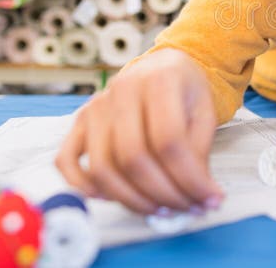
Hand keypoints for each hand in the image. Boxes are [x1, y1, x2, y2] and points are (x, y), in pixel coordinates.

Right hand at [55, 48, 224, 214]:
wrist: (161, 66)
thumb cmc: (185, 90)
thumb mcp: (205, 112)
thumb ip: (200, 151)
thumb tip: (200, 195)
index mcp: (160, 81)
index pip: (169, 140)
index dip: (189, 178)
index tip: (208, 199)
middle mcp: (122, 91)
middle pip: (134, 157)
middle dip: (163, 194)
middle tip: (186, 209)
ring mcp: (95, 106)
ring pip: (103, 167)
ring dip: (132, 199)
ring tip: (160, 209)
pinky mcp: (79, 122)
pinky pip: (67, 160)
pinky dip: (84, 186)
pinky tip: (112, 199)